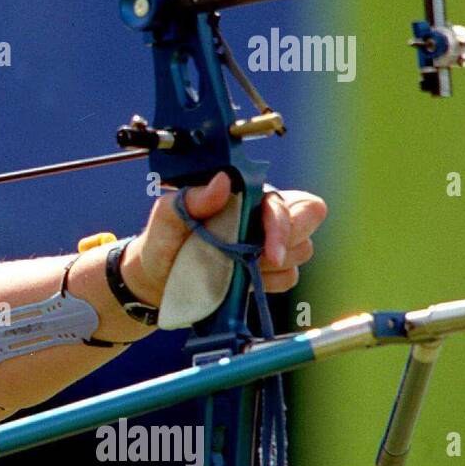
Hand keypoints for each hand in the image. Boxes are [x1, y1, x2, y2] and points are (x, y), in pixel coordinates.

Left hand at [120, 173, 327, 306]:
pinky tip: (241, 281)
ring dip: (273, 264)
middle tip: (259, 258)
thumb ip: (191, 198)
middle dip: (288, 240)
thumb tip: (222, 182)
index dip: (284, 225)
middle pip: (309, 219)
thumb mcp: (166, 216)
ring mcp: (268, 244)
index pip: (291, 200)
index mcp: (246, 195)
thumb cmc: (162, 241)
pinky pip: (288, 278)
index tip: (268, 252)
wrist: (156, 280)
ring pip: (301, 251)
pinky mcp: (268, 272)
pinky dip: (267, 283)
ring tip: (236, 266)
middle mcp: (263, 216)